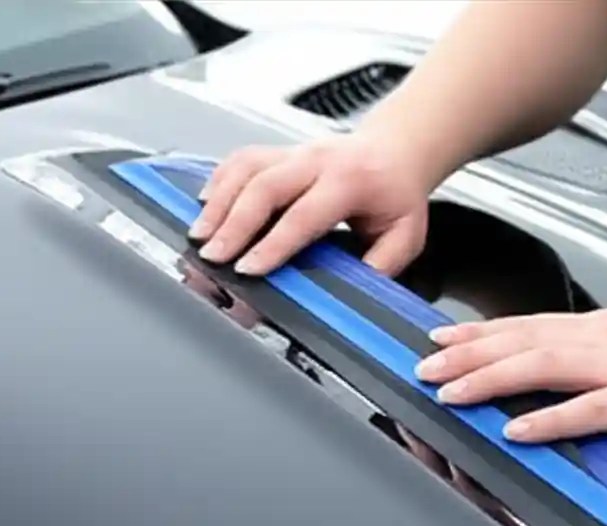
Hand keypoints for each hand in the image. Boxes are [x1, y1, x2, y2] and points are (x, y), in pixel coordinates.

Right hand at [187, 131, 430, 275]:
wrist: (396, 151)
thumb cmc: (397, 195)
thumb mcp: (406, 235)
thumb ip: (379, 265)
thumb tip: (349, 293)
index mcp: (351, 181)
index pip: (304, 214)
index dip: (273, 243)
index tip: (249, 268)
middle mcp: (318, 160)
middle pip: (265, 185)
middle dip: (233, 223)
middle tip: (212, 255)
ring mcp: (295, 151)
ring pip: (246, 168)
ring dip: (219, 201)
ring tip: (200, 235)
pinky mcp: (278, 151)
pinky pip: (241, 160)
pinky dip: (218, 181)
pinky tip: (205, 205)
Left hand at [415, 309, 606, 461]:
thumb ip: (595, 366)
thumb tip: (550, 386)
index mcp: (602, 331)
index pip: (527, 326)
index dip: (478, 332)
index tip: (438, 337)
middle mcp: (606, 341)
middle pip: (523, 341)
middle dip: (467, 353)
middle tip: (424, 364)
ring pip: (544, 367)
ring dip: (492, 378)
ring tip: (453, 391)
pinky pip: (589, 410)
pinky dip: (549, 419)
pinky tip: (518, 428)